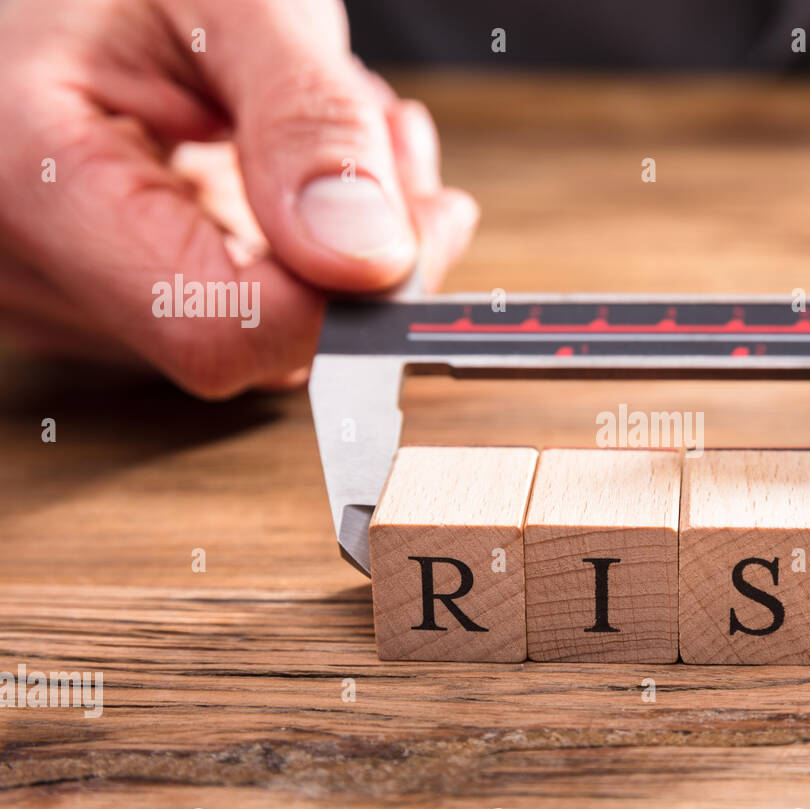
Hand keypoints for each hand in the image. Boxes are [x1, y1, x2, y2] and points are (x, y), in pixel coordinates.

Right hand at [0, 0, 478, 396]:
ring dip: (346, 242)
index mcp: (37, 185)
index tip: (423, 221)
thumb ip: (304, 120)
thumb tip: (369, 259)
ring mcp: (73, 292)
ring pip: (267, 332)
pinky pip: (244, 309)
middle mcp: (39, 267)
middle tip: (394, 139)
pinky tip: (305, 163)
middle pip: (255, 339)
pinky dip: (305, 244)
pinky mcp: (113, 295)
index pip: (218, 330)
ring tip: (351, 126)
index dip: (345, 300)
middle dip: (363, 253)